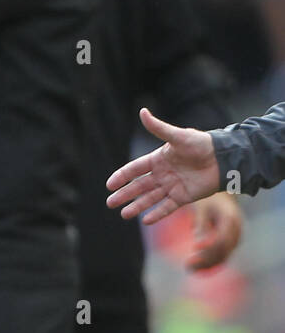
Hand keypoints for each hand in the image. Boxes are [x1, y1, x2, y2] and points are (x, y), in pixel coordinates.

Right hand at [105, 107, 220, 224]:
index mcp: (157, 159)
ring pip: (150, 198)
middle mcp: (162, 174)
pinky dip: (157, 214)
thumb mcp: (178, 136)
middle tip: (110, 203)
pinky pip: (168, 207)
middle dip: (124, 195)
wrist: (224, 159)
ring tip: (124, 215)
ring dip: (137, 206)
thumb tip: (142, 111)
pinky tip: (146, 220)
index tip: (109, 185)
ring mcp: (172, 187)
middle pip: (138, 186)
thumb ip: (158, 128)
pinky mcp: (184, 197)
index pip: (134, 169)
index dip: (121, 177)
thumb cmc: (201, 144)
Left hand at [185, 193, 241, 270]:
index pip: (222, 238)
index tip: (194, 249)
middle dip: (206, 260)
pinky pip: (221, 256)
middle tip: (188, 265)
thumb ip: (202, 224)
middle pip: (223, 251)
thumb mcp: (203, 207)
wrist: (222, 195)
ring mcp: (235, 239)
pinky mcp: (230, 243)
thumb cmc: (209, 199)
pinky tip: (195, 269)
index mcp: (231, 220)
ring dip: (207, 265)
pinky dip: (210, 263)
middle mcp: (236, 232)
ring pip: (223, 256)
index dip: (208, 246)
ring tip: (189, 269)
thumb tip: (197, 243)